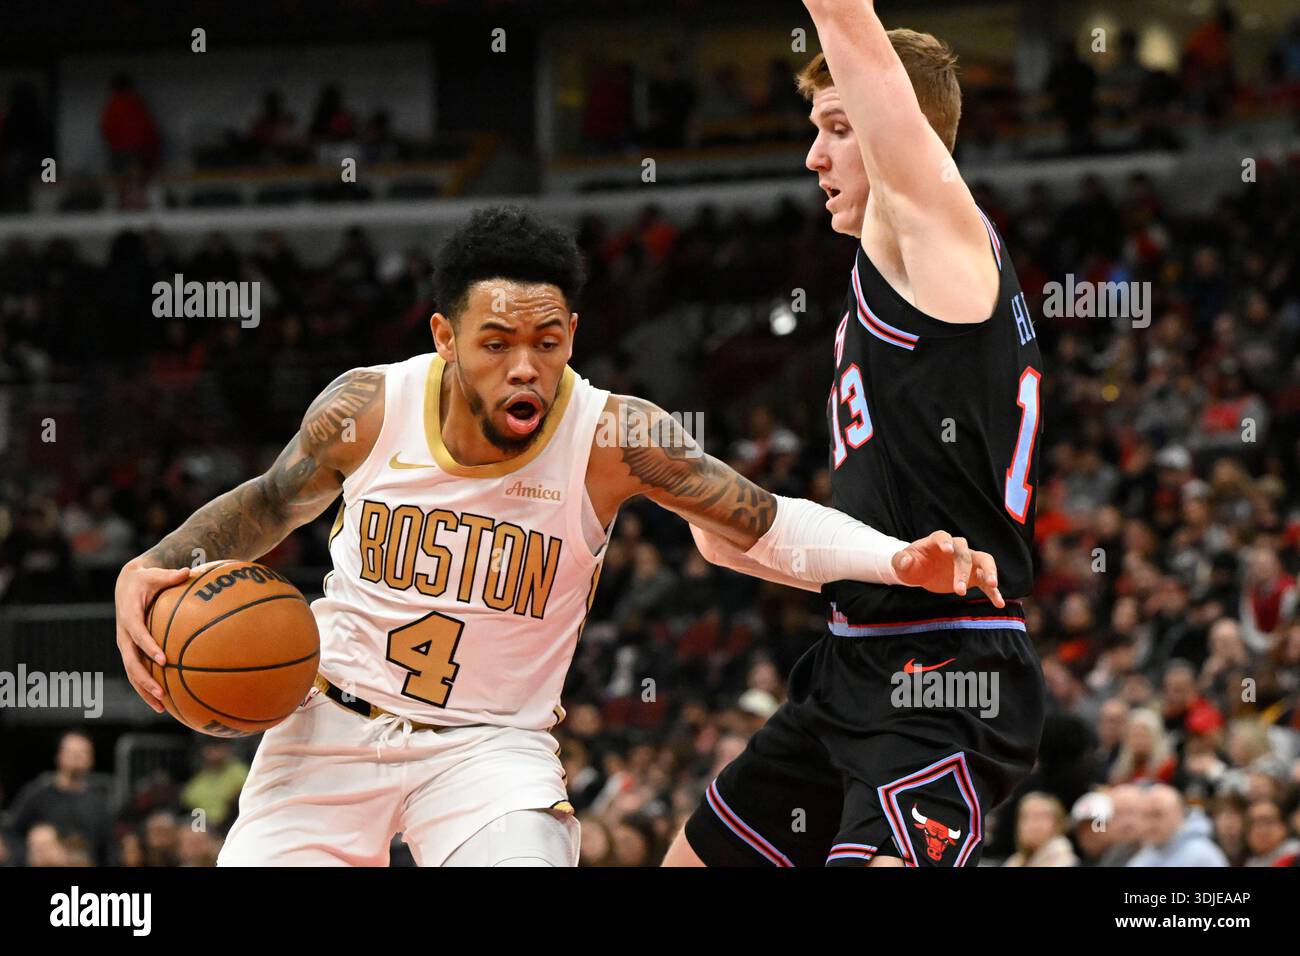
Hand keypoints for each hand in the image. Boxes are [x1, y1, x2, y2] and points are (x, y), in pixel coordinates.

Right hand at [113, 559, 223, 711]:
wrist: (125, 584)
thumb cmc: (145, 579)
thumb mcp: (155, 574)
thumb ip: (170, 575)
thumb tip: (188, 571)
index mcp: (129, 616)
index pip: (137, 634)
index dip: (148, 647)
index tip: (164, 659)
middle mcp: (124, 634)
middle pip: (131, 661)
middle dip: (144, 679)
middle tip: (162, 693)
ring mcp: (125, 645)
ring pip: (132, 672)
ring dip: (144, 690)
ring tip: (162, 706)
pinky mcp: (130, 650)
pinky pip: (137, 671)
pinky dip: (146, 687)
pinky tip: (163, 702)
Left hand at [891, 530, 1004, 606]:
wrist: (921, 570)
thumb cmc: (911, 564)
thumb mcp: (901, 564)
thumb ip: (901, 561)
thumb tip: (905, 560)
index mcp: (937, 541)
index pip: (943, 537)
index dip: (946, 542)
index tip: (947, 549)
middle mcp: (956, 548)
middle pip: (964, 553)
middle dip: (962, 571)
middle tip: (959, 591)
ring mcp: (967, 561)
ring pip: (984, 560)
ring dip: (990, 571)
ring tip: (992, 584)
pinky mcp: (974, 575)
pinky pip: (986, 581)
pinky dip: (993, 591)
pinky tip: (999, 603)